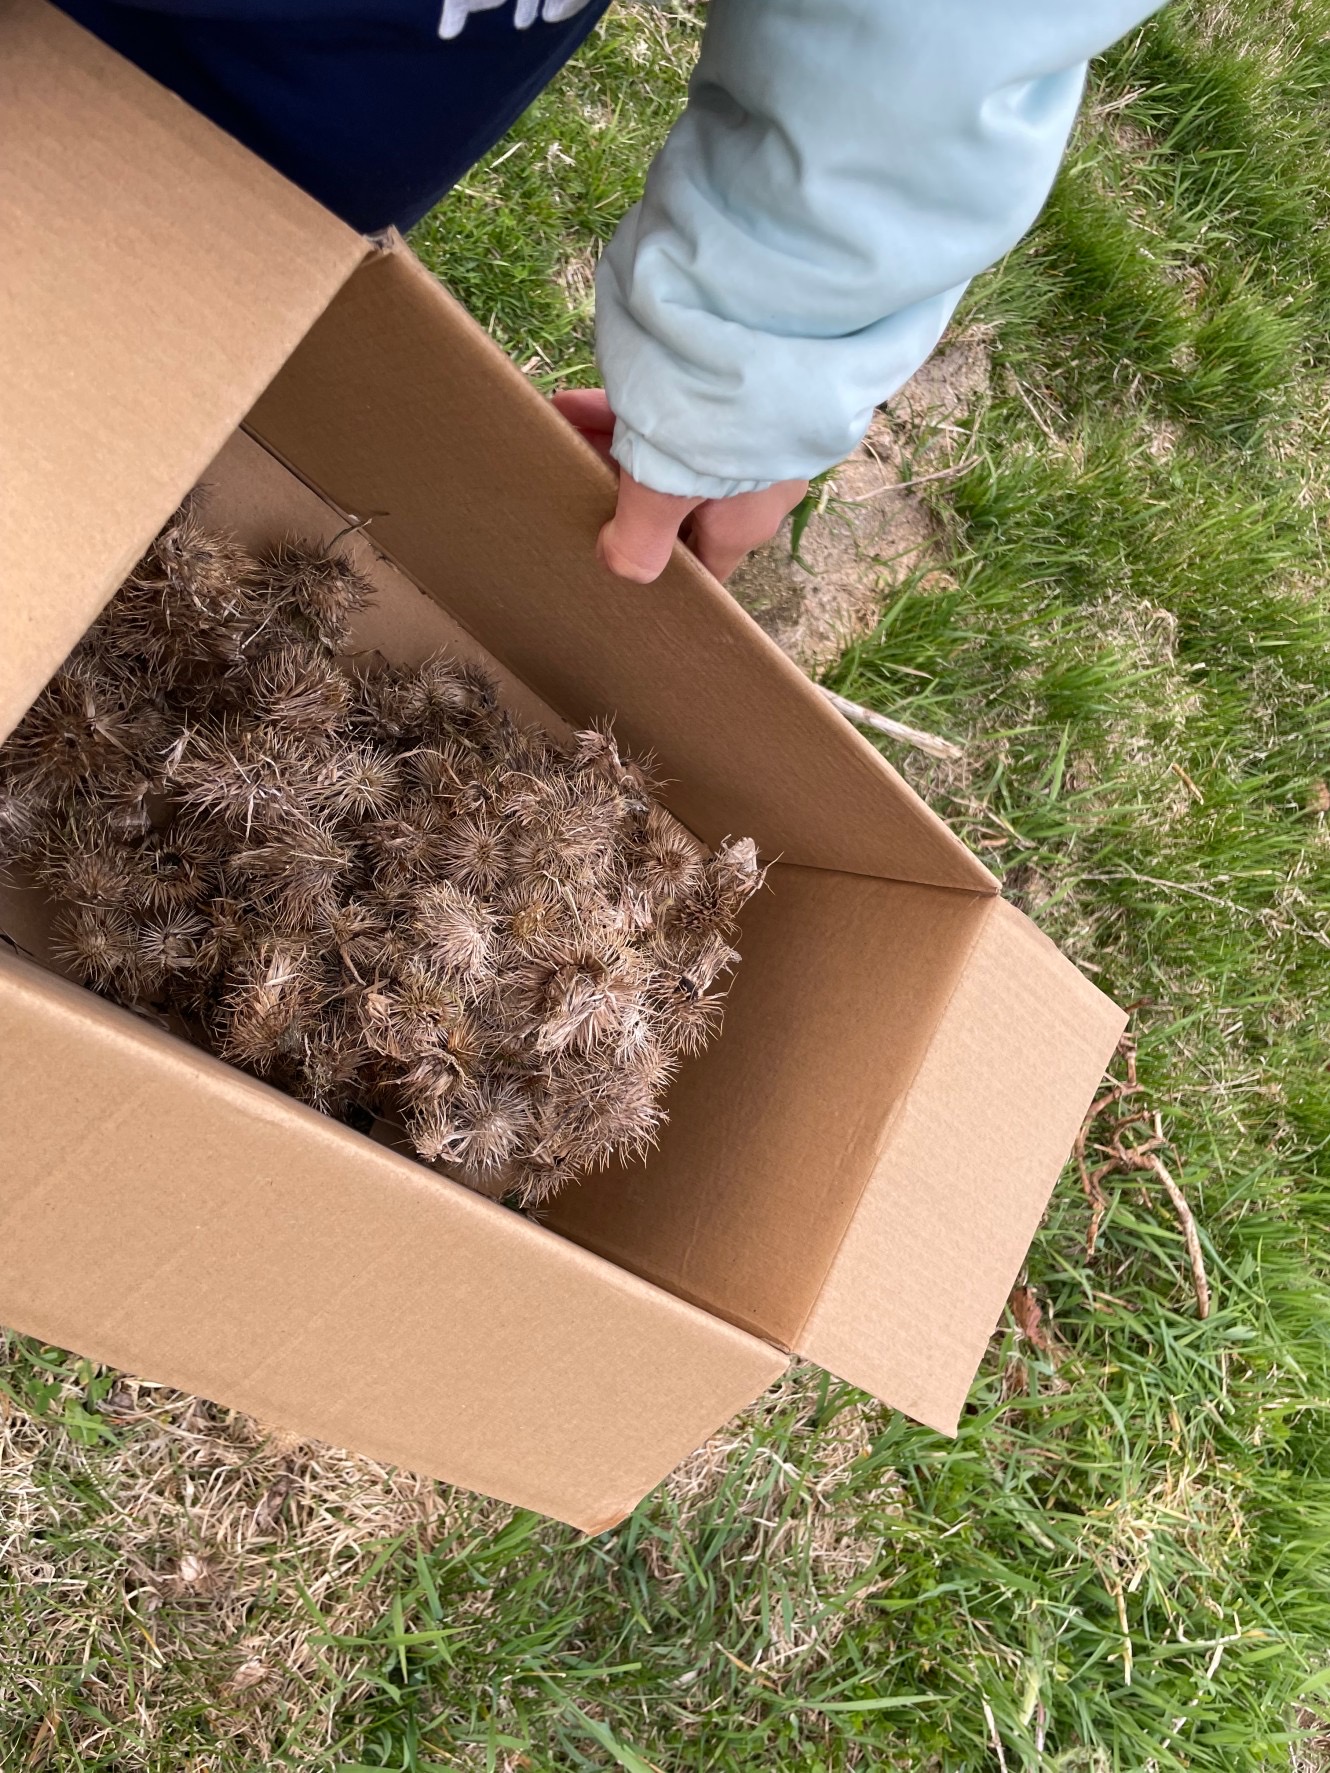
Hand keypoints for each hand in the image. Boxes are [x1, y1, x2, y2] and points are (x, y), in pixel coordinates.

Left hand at [551, 389, 807, 584]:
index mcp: (745, 525)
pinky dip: (635, 407)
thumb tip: (623, 567)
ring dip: (619, 443)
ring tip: (564, 428)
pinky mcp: (743, 383)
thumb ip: (638, 541)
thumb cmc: (711, 420)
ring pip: (675, 452)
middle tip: (571, 474)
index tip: (608, 551)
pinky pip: (682, 408)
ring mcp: (753, 431)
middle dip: (621, 491)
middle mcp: (758, 485)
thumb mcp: (661, 493)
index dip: (656, 565)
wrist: (757, 314)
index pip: (702, 566)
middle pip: (678, 503)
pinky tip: (579, 399)